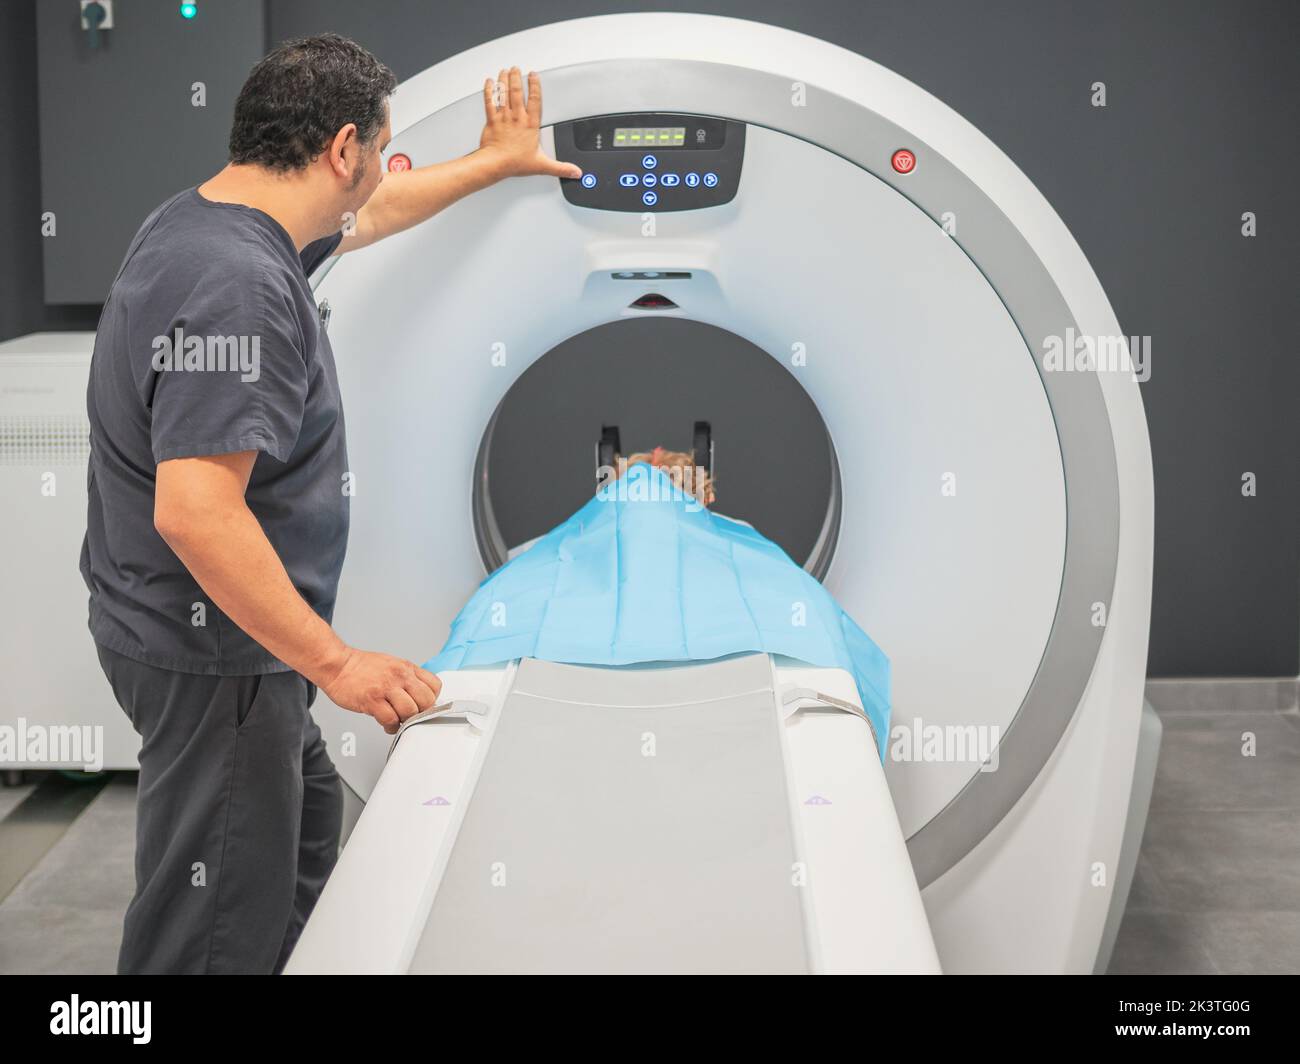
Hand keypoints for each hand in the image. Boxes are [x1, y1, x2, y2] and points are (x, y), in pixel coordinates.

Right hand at [320, 648, 441, 734]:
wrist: (337, 666)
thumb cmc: (361, 667)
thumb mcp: (392, 664)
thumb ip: (407, 678)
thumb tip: (420, 696)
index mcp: (406, 667)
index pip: (435, 685)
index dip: (432, 699)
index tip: (425, 706)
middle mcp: (399, 676)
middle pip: (426, 701)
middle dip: (421, 713)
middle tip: (412, 716)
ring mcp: (386, 688)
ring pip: (410, 712)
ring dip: (406, 721)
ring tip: (398, 720)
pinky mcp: (372, 700)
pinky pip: (391, 720)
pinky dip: (391, 726)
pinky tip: (387, 724)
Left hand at [479, 67, 581, 180]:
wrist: (496, 163)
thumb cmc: (515, 163)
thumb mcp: (542, 165)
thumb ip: (560, 168)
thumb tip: (574, 172)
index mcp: (530, 124)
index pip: (535, 100)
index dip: (535, 85)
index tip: (534, 76)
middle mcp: (517, 117)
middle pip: (517, 91)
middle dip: (517, 77)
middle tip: (516, 68)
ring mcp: (503, 117)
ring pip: (503, 93)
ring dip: (504, 80)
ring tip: (505, 71)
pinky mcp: (491, 120)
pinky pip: (489, 101)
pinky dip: (489, 90)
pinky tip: (489, 82)